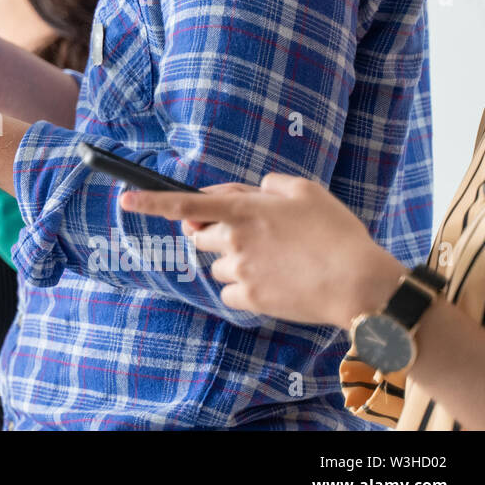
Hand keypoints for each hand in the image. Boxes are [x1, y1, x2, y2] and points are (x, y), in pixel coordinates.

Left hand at [119, 173, 405, 328]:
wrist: (360, 284)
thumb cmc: (338, 233)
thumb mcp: (306, 191)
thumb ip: (267, 185)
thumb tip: (245, 191)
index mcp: (246, 210)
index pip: (187, 204)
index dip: (151, 202)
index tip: (124, 200)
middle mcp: (235, 240)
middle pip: (200, 236)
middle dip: (215, 234)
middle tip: (253, 235)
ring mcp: (241, 271)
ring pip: (217, 264)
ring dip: (235, 260)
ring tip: (277, 261)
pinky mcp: (250, 299)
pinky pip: (230, 291)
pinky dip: (244, 287)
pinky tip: (274, 282)